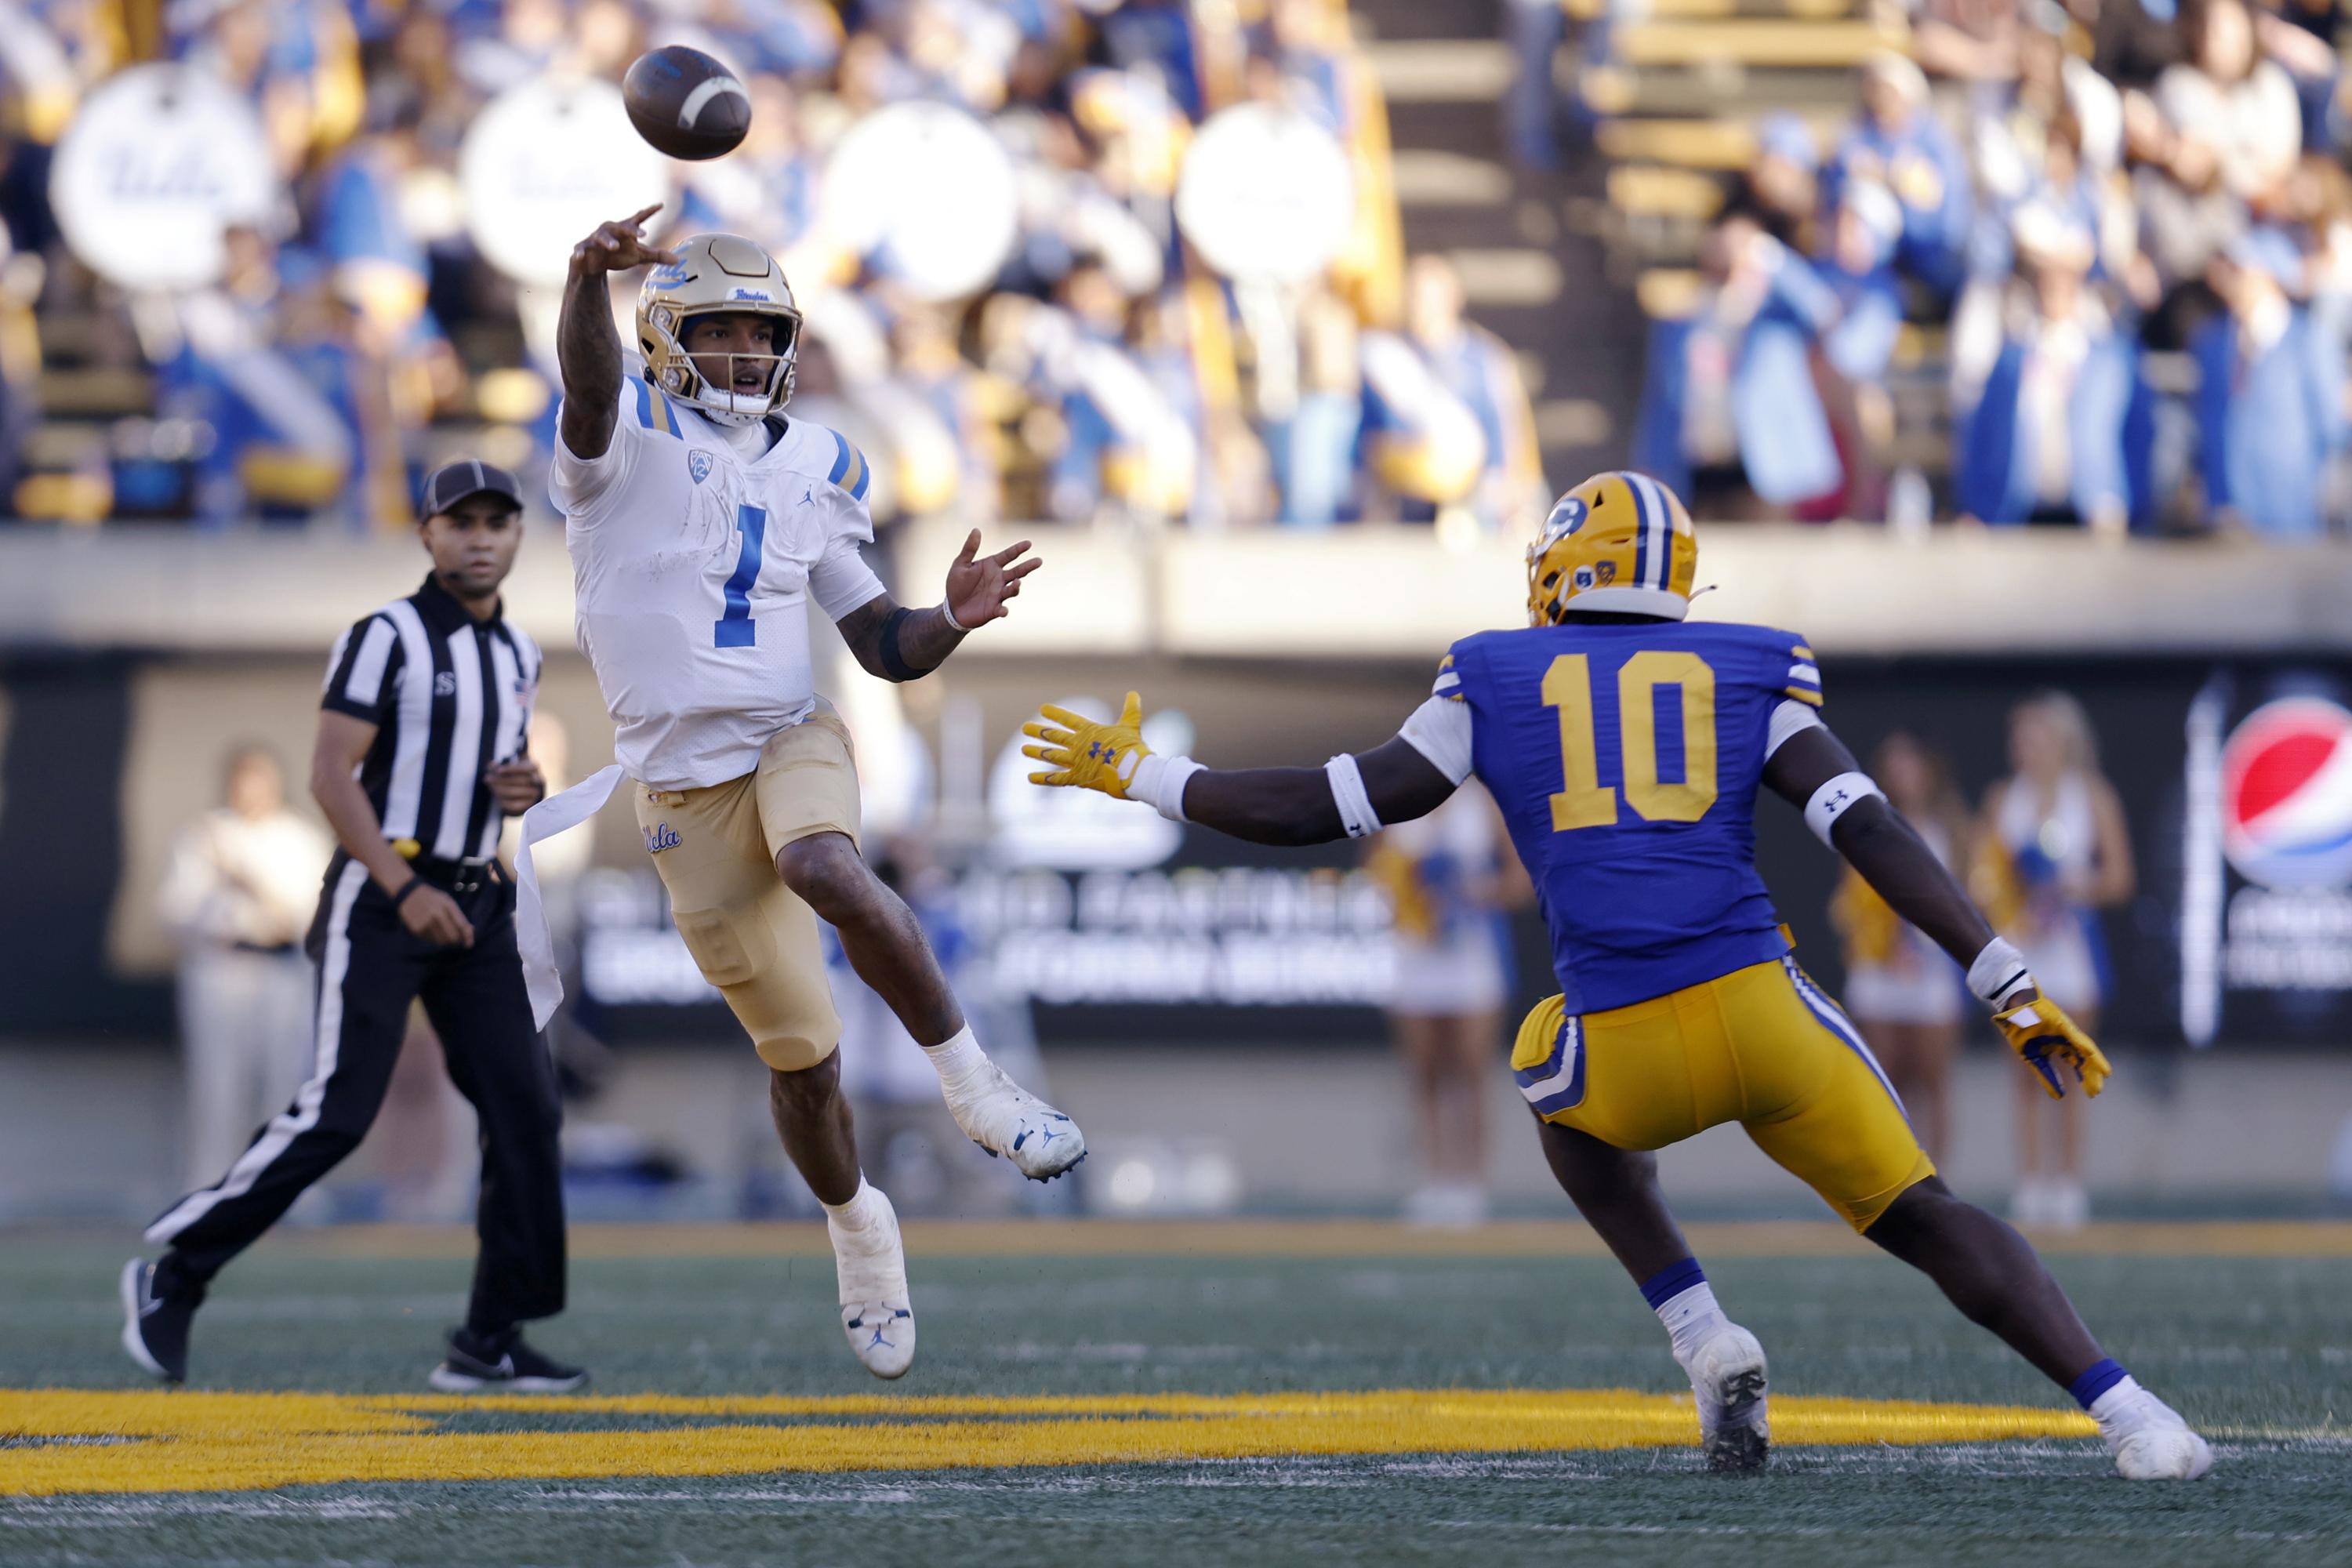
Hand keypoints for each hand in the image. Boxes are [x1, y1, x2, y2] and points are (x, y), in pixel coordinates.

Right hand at [397, 881, 474, 948]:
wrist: (408, 894)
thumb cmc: (432, 898)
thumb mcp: (447, 901)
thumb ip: (459, 915)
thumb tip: (471, 930)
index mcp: (448, 905)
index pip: (462, 925)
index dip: (467, 937)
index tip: (469, 944)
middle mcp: (437, 914)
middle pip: (452, 937)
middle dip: (456, 941)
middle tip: (454, 939)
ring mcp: (426, 922)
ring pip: (441, 941)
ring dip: (444, 941)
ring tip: (441, 932)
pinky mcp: (417, 929)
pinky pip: (430, 940)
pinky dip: (433, 938)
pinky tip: (430, 929)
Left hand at [487, 758, 545, 813]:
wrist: (523, 791)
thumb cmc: (513, 774)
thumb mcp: (507, 767)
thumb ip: (498, 766)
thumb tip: (492, 766)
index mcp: (533, 767)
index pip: (525, 768)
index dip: (511, 769)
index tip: (498, 770)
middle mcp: (538, 780)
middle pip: (521, 781)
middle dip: (502, 780)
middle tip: (488, 779)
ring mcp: (535, 794)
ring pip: (518, 792)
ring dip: (502, 790)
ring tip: (491, 787)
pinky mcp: (529, 805)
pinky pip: (516, 805)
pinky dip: (505, 802)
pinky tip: (498, 798)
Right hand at [569, 204, 680, 277]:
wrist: (593, 262)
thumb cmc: (618, 255)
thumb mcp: (638, 255)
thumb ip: (656, 255)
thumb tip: (678, 259)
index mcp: (624, 230)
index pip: (638, 219)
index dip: (649, 212)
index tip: (661, 205)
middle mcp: (610, 231)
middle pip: (620, 227)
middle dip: (629, 229)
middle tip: (641, 235)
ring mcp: (595, 239)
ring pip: (601, 238)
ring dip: (608, 241)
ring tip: (614, 247)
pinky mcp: (583, 248)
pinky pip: (581, 249)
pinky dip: (580, 252)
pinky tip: (580, 256)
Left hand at [944, 530, 1040, 629]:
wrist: (953, 607)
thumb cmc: (957, 583)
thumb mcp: (960, 564)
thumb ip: (969, 548)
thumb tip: (976, 529)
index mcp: (993, 565)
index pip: (1009, 555)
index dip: (1018, 549)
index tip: (1029, 543)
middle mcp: (999, 579)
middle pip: (1017, 572)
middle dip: (1028, 566)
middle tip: (1039, 561)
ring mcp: (998, 594)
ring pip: (1012, 590)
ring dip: (1015, 587)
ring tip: (1017, 583)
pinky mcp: (994, 610)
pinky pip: (1001, 609)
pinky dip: (1004, 610)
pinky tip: (1004, 611)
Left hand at [1023, 691, 1151, 798]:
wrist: (1132, 770)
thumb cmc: (1132, 747)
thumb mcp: (1131, 725)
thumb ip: (1131, 709)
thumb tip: (1134, 693)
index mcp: (1089, 730)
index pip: (1068, 719)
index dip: (1055, 713)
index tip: (1043, 709)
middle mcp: (1078, 744)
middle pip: (1053, 736)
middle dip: (1038, 731)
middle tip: (1025, 728)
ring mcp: (1075, 761)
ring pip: (1051, 755)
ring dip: (1036, 752)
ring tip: (1023, 749)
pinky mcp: (1077, 777)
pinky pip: (1056, 779)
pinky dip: (1043, 778)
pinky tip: (1030, 778)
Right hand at [1994, 994, 2111, 1099]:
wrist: (2011, 1006)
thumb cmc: (2019, 1027)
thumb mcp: (2032, 1058)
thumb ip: (2046, 1075)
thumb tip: (2060, 1097)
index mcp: (2057, 1046)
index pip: (2075, 1063)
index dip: (2082, 1077)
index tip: (2091, 1093)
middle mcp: (2066, 1039)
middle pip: (2083, 1059)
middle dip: (2089, 1075)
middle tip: (2095, 1092)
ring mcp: (2065, 1031)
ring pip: (2084, 1050)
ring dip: (2093, 1063)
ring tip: (2104, 1075)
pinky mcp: (2062, 1023)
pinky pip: (2075, 1037)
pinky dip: (2084, 1047)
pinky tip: (2093, 1057)